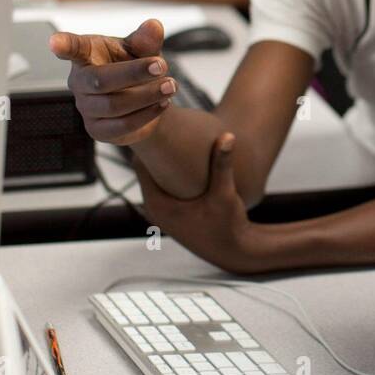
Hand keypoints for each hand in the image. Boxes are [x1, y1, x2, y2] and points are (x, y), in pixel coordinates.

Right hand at [49, 18, 174, 145]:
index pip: (73, 48)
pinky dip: (146, 114)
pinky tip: (162, 103)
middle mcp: (81, 82)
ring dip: (147, 95)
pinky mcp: (98, 129)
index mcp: (87, 55)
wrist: (146, 99)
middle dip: (134, 73)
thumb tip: (154, 26)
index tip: (55, 42)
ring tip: (170, 86)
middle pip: (100, 80)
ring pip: (114, 105)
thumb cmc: (136, 67)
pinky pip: (122, 125)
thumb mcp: (143, 50)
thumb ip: (146, 39)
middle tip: (162, 66)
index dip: (64, 45)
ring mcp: (87, 107)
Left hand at [136, 132, 257, 273]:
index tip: (152, 121)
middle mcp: (155, 209)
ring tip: (169, 133)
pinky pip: (163, 185)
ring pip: (154, 178)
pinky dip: (168, 171)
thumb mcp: (225, 194)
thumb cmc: (227, 226)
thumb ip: (222, 165)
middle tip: (161, 121)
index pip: (139, 166)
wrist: (235, 252)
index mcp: (158, 205)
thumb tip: (226, 136)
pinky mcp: (173, 212)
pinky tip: (180, 156)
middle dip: (153, 148)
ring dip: (161, 159)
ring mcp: (163, 212)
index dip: (145, 144)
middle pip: (144, 170)